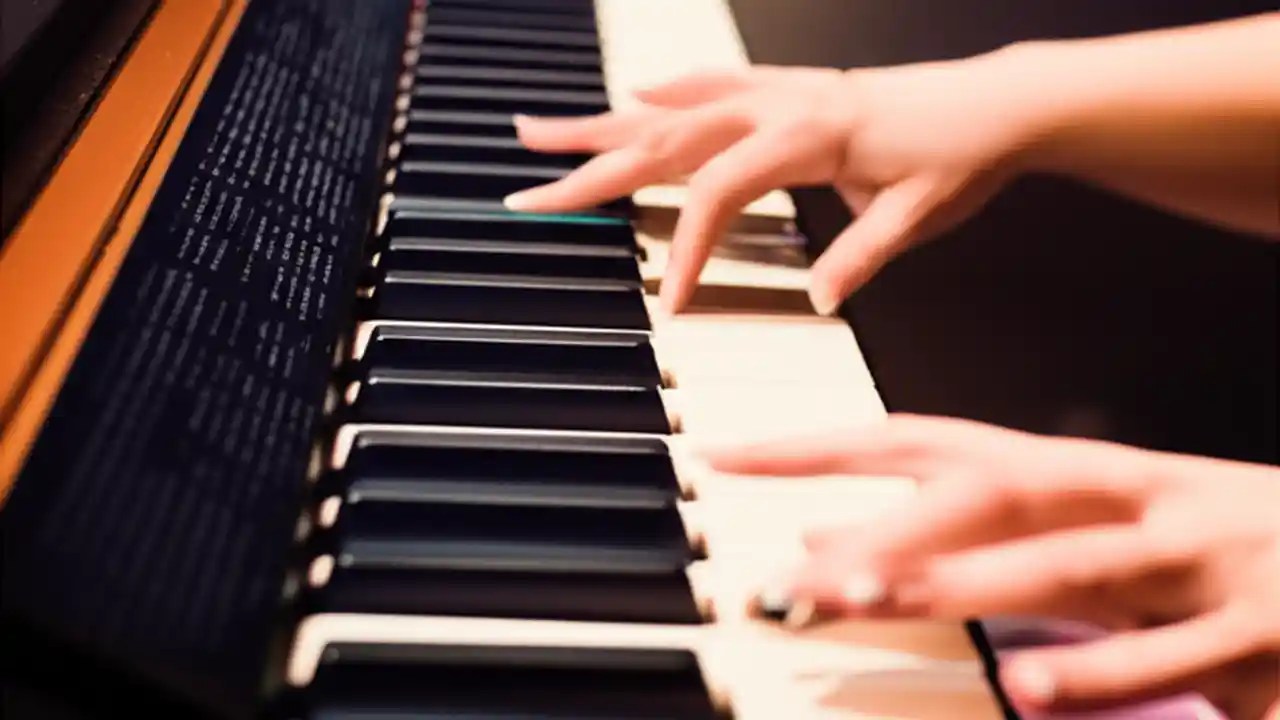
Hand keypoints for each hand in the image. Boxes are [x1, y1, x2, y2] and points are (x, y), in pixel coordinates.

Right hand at [506, 54, 1046, 314]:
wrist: (999, 102)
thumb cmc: (961, 154)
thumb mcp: (919, 214)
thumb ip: (863, 254)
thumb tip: (822, 298)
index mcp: (808, 136)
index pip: (720, 191)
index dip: (688, 246)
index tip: (670, 299)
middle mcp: (779, 106)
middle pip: (665, 136)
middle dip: (591, 166)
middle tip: (530, 189)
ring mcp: (776, 93)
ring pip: (671, 105)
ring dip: (603, 119)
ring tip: (545, 129)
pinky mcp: (785, 90)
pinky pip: (707, 87)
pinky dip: (664, 94)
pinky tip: (634, 95)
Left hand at [703, 414, 1279, 718]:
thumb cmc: (1200, 549)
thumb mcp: (1082, 536)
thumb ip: (968, 540)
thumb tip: (835, 543)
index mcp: (1080, 472)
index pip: (926, 440)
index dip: (826, 446)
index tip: (732, 455)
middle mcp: (1130, 497)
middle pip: (990, 494)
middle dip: (891, 527)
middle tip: (803, 572)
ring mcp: (1195, 560)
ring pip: (1066, 565)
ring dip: (967, 587)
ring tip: (875, 604)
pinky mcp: (1256, 634)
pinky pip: (1165, 655)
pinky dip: (1093, 674)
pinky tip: (1027, 693)